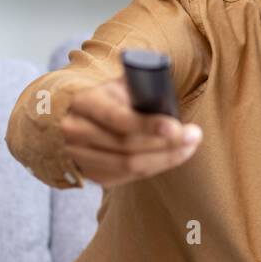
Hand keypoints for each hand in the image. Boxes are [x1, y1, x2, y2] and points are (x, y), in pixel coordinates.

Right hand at [59, 77, 201, 187]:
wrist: (65, 118)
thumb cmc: (103, 97)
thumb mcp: (114, 85)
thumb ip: (137, 85)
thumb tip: (166, 90)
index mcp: (84, 102)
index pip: (117, 118)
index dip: (148, 125)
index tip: (175, 126)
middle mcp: (77, 131)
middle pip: (127, 146)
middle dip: (166, 143)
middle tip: (194, 135)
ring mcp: (80, 157)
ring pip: (129, 166)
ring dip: (166, 158)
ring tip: (190, 145)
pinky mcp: (91, 174)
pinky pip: (128, 176)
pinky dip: (154, 167)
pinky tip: (173, 156)